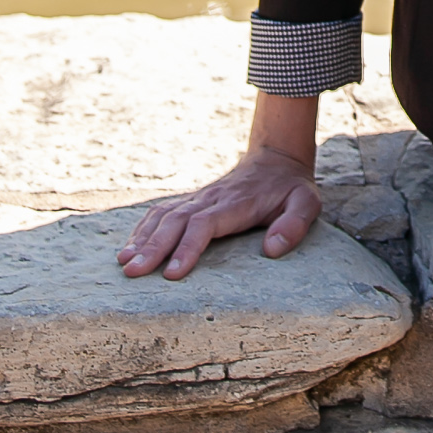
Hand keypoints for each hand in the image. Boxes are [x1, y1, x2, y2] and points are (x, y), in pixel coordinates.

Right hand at [118, 93, 320, 279]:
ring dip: (143, 238)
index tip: (172, 274)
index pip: (205, 224)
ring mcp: (200, 197)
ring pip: (165, 215)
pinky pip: (163, 211)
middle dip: (153, 247)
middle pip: (176, 221)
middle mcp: (212, 198)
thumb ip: (294, 225)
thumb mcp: (307, 203)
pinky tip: (130, 247)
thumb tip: (271, 250)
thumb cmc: (292, 188)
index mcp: (237, 203)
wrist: (277, 158)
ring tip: (124, 263)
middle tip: (133, 273)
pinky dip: (143, 228)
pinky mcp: (193, 200)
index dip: (187, 248)